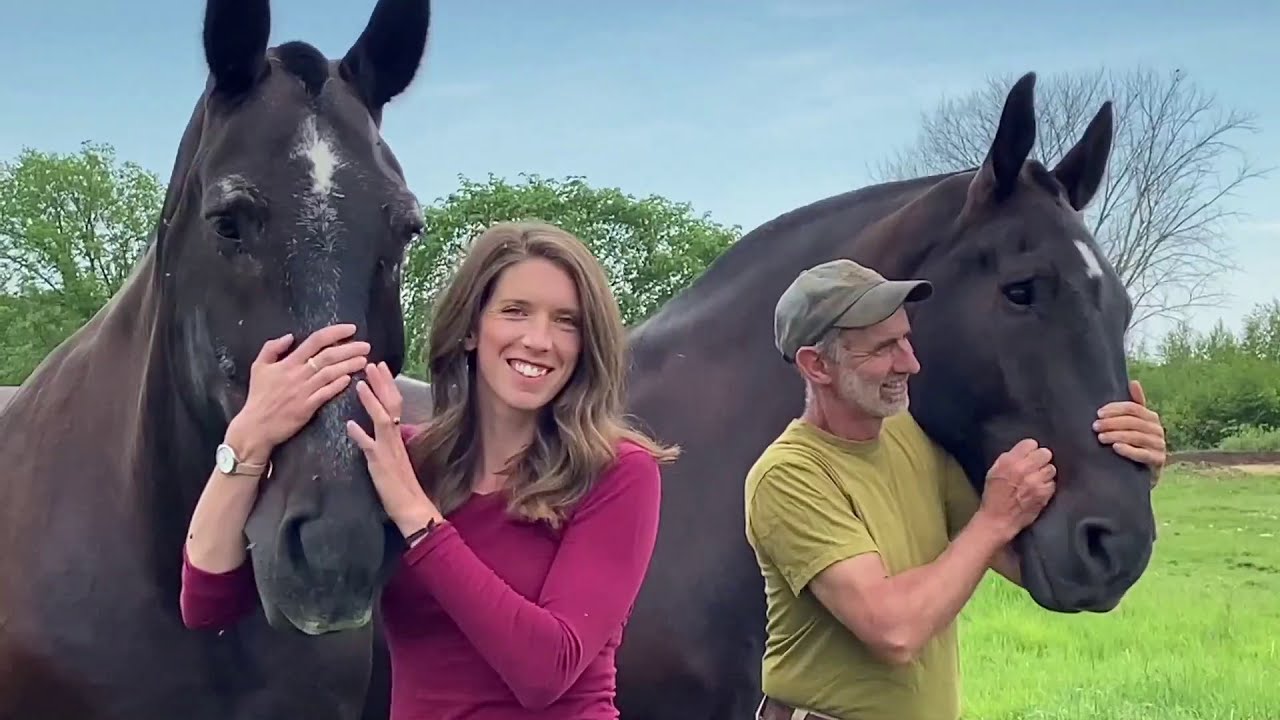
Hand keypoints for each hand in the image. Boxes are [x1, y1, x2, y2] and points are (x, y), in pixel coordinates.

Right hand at [227, 324, 369, 459]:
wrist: (255, 426)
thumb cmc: (258, 396)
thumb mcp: (258, 367)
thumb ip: (271, 348)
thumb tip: (290, 336)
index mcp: (288, 363)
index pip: (315, 341)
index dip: (335, 333)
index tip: (351, 329)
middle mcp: (298, 374)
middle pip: (328, 356)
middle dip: (350, 348)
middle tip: (366, 346)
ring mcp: (304, 391)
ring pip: (330, 374)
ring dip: (349, 365)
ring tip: (365, 361)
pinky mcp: (307, 407)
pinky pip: (326, 393)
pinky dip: (339, 385)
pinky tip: (350, 379)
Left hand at [346, 361, 440, 536]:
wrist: (412, 508)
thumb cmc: (401, 486)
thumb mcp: (392, 458)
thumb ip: (382, 441)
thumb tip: (365, 425)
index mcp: (397, 436)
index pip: (394, 404)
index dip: (387, 385)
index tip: (379, 368)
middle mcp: (394, 438)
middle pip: (391, 404)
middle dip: (381, 383)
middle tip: (372, 363)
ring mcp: (388, 449)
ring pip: (381, 419)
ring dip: (371, 401)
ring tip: (360, 384)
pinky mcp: (380, 464)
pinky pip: (370, 447)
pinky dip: (360, 435)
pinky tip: (350, 425)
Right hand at [979, 439, 1056, 539]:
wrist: (998, 519)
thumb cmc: (994, 496)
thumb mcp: (994, 471)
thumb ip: (1008, 459)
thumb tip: (1023, 452)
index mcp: (1009, 461)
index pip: (1031, 443)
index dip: (1030, 450)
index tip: (1028, 456)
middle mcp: (1023, 469)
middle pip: (1045, 453)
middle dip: (1041, 459)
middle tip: (1036, 466)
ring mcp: (1035, 482)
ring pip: (1051, 468)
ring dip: (1045, 473)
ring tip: (1037, 479)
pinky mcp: (1043, 494)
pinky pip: (1053, 484)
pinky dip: (1047, 486)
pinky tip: (1039, 490)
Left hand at [1095, 379, 1165, 485]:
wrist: (1142, 472)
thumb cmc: (1134, 444)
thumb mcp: (1133, 424)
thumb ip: (1134, 405)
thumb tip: (1134, 382)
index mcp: (1151, 418)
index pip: (1134, 408)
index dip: (1115, 409)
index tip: (1098, 413)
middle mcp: (1158, 430)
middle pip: (1134, 422)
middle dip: (1112, 423)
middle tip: (1095, 427)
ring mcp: (1160, 446)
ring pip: (1137, 437)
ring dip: (1117, 435)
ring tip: (1100, 437)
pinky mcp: (1158, 461)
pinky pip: (1144, 454)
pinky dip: (1129, 450)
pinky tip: (1116, 448)